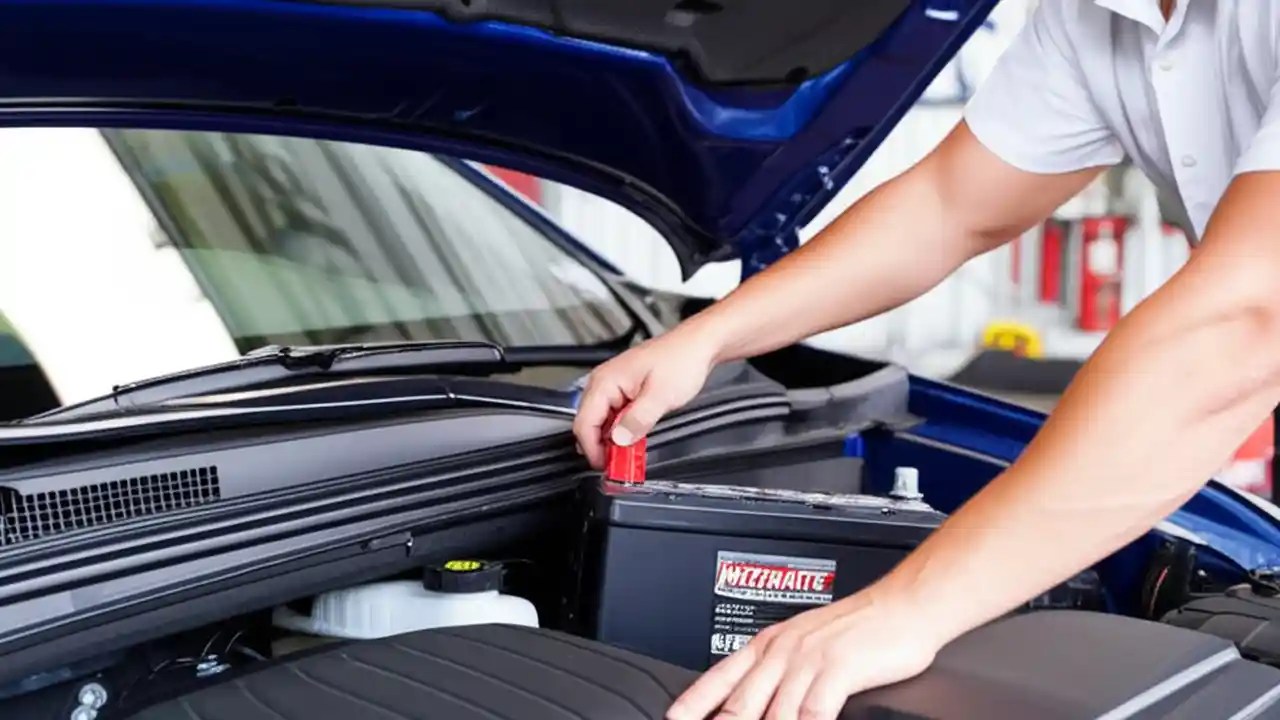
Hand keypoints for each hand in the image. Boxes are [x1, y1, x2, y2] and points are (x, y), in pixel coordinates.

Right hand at [573, 328, 719, 467]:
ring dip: (613, 440)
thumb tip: (618, 441)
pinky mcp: (624, 390)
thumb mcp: (661, 396)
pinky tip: (634, 438)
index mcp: (605, 381)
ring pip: (602, 422)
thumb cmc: (681, 360)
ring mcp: (613, 385)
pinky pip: (614, 416)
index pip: (584, 423)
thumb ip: (637, 421)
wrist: (698, 345)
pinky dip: (621, 430)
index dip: (593, 449)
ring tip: (629, 454)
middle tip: (620, 465)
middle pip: (589, 424)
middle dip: (602, 447)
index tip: (607, 467)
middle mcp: (604, 382)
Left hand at [667, 590, 943, 719]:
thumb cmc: (860, 629)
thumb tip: (760, 701)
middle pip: (738, 704)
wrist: (902, 605)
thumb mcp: (808, 645)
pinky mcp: (837, 669)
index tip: (673, 719)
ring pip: (772, 714)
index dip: (693, 703)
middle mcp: (781, 653)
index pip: (718, 679)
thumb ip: (781, 673)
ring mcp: (807, 661)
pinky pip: (813, 712)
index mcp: (768, 645)